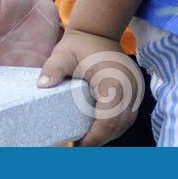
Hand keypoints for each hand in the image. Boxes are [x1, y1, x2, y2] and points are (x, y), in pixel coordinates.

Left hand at [38, 28, 144, 145]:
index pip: (108, 120)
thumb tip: (41, 86)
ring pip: (126, 122)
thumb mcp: (63, 54)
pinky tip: (100, 130)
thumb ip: (53, 69)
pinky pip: (128, 114)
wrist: (98, 32)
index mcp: (114, 81)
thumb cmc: (79, 45)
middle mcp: (130, 87)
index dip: (95, 137)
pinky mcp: (135, 90)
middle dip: (100, 139)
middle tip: (80, 146)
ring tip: (89, 140)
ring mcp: (136, 89)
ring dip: (109, 133)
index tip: (78, 145)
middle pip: (119, 125)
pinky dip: (115, 125)